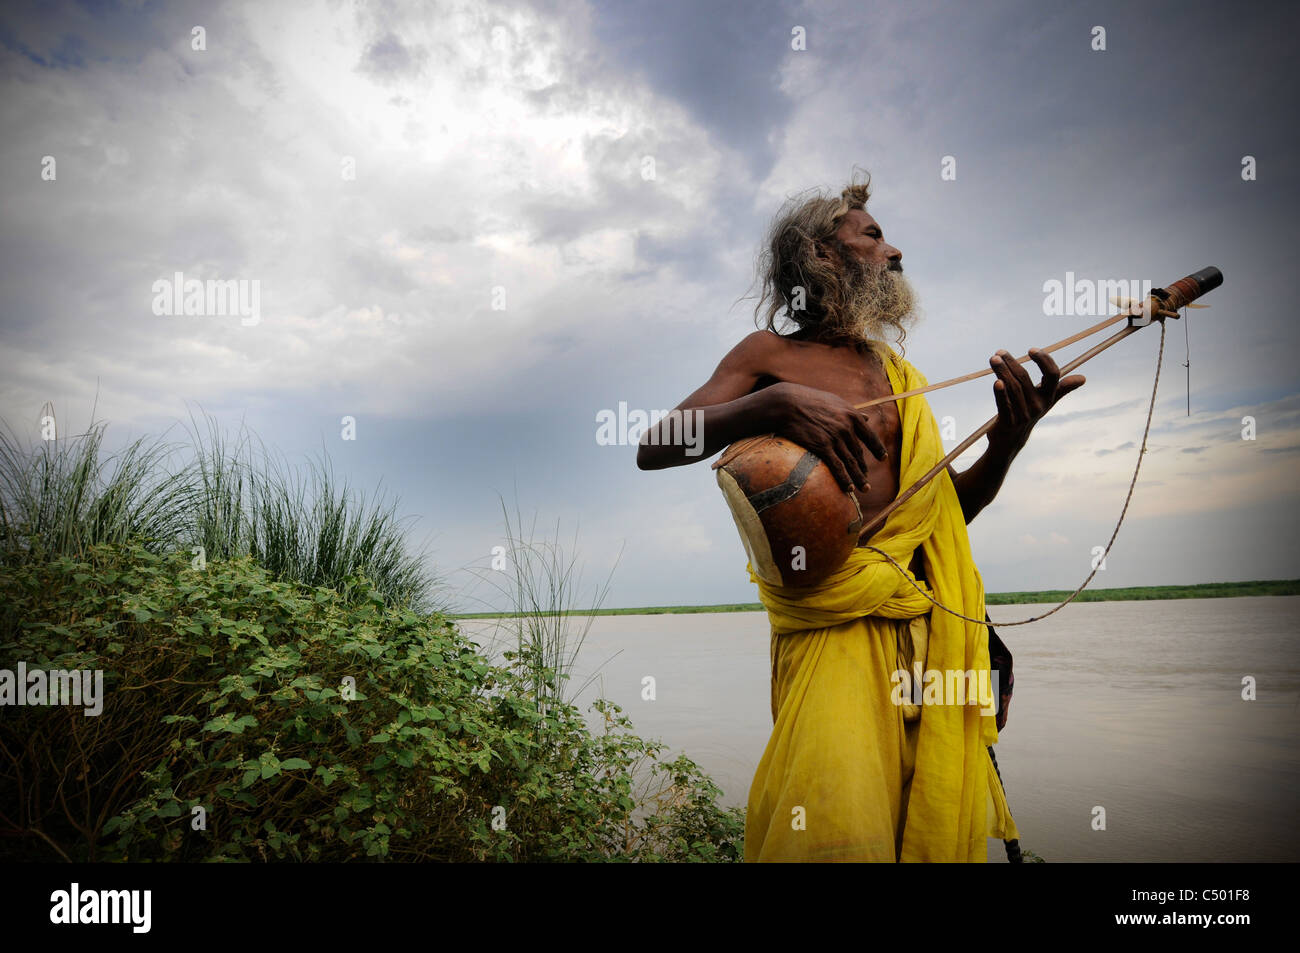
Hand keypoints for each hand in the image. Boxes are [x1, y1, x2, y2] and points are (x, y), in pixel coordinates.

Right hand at [768, 382, 886, 492]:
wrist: (788, 403)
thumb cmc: (809, 400)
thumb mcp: (834, 402)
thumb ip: (851, 411)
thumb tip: (866, 418)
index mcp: (852, 415)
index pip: (870, 436)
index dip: (878, 449)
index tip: (883, 458)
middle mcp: (847, 427)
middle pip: (859, 453)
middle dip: (864, 469)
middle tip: (866, 481)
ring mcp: (835, 437)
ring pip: (851, 462)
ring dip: (859, 478)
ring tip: (864, 489)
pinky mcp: (822, 446)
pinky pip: (837, 466)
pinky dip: (845, 478)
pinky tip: (849, 488)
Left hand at [988, 347, 1085, 453]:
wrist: (1011, 441)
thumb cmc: (1029, 415)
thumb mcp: (1047, 402)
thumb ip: (1063, 389)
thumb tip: (1083, 379)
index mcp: (1048, 397)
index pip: (1052, 375)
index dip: (1044, 360)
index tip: (1031, 350)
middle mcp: (1038, 406)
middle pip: (1024, 378)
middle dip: (1011, 363)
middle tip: (999, 352)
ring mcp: (1024, 415)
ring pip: (1012, 388)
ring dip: (1002, 371)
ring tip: (994, 359)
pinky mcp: (1009, 423)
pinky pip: (1004, 405)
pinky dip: (1000, 393)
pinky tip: (996, 382)